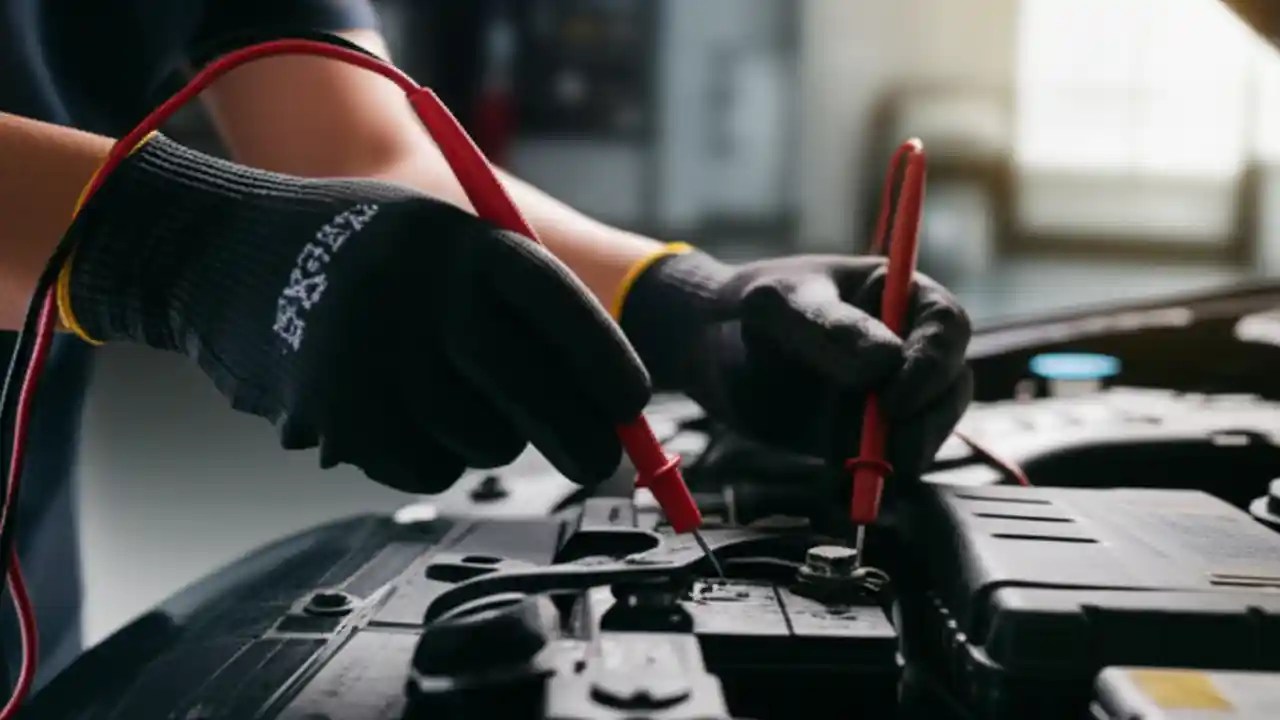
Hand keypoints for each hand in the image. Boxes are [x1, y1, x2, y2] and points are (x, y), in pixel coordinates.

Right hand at [60, 135, 650, 491]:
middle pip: (537, 395)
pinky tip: (400, 411)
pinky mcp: (337, 418)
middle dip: (584, 439)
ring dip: (489, 436)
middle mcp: (418, 296)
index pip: (560, 309)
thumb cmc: (355, 252)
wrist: (220, 254)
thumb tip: (605, 397)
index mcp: (456, 239)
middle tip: (597, 456)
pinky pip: (429, 469)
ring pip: (488, 442)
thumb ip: (514, 305)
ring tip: (443, 392)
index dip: (607, 363)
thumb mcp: (438, 238)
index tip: (632, 404)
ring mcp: (374, 360)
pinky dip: (432, 456)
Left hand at [619, 250, 970, 477]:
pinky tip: (845, 480)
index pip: (947, 326)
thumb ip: (827, 327)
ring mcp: (893, 392)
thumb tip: (885, 365)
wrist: (710, 350)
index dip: (933, 365)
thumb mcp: (777, 306)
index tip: (894, 399)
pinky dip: (879, 476)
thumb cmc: (748, 311)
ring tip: (854, 462)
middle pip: (950, 384)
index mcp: (899, 294)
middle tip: (888, 449)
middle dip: (925, 420)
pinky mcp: (870, 436)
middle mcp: (908, 344)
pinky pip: (894, 461)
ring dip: (905, 453)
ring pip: (929, 428)